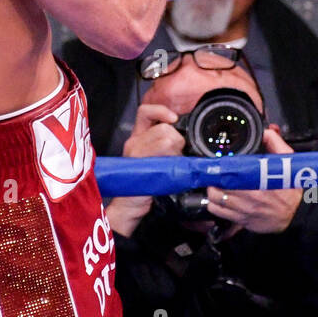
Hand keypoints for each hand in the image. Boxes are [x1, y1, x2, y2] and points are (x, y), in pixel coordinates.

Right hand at [108, 103, 185, 236]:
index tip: (173, 119)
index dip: (161, 111)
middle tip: (176, 158)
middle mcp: (134, 140)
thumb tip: (187, 138)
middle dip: (178, 142)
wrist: (130, 205)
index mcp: (137, 136)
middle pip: (165, 128)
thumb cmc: (147, 182)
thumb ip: (165, 144)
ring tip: (172, 166)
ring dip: (177, 153)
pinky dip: (172, 160)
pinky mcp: (138, 162)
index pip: (146, 111)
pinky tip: (170, 171)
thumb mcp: (155, 159)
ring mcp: (134, 151)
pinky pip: (163, 152)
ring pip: (167, 139)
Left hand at [205, 127, 301, 233]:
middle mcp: (250, 195)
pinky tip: (219, 199)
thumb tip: (265, 132)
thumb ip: (275, 143)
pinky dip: (214, 204)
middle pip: (218, 183)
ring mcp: (244, 209)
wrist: (297, 215)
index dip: (221, 164)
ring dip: (212, 190)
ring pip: (215, 198)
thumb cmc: (291, 189)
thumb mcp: (288, 161)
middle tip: (215, 172)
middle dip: (214, 176)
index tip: (218, 161)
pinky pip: (218, 212)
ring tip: (216, 184)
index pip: (231, 169)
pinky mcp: (241, 220)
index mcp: (260, 178)